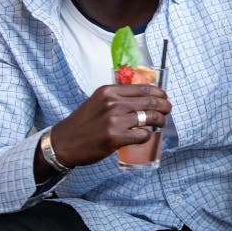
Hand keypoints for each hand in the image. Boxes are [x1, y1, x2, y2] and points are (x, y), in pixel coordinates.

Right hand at [48, 83, 170, 166]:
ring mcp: (114, 120)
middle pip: (151, 101)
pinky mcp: (115, 137)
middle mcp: (113, 103)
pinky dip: (147, 136)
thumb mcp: (98, 101)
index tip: (164, 97)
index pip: (144, 88)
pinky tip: (144, 136)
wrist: (63, 142)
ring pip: (150, 117)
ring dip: (160, 121)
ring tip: (160, 123)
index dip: (159, 93)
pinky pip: (143, 135)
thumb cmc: (83, 123)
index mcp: (109, 91)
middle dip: (165, 106)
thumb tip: (145, 95)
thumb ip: (118, 96)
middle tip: (167, 110)